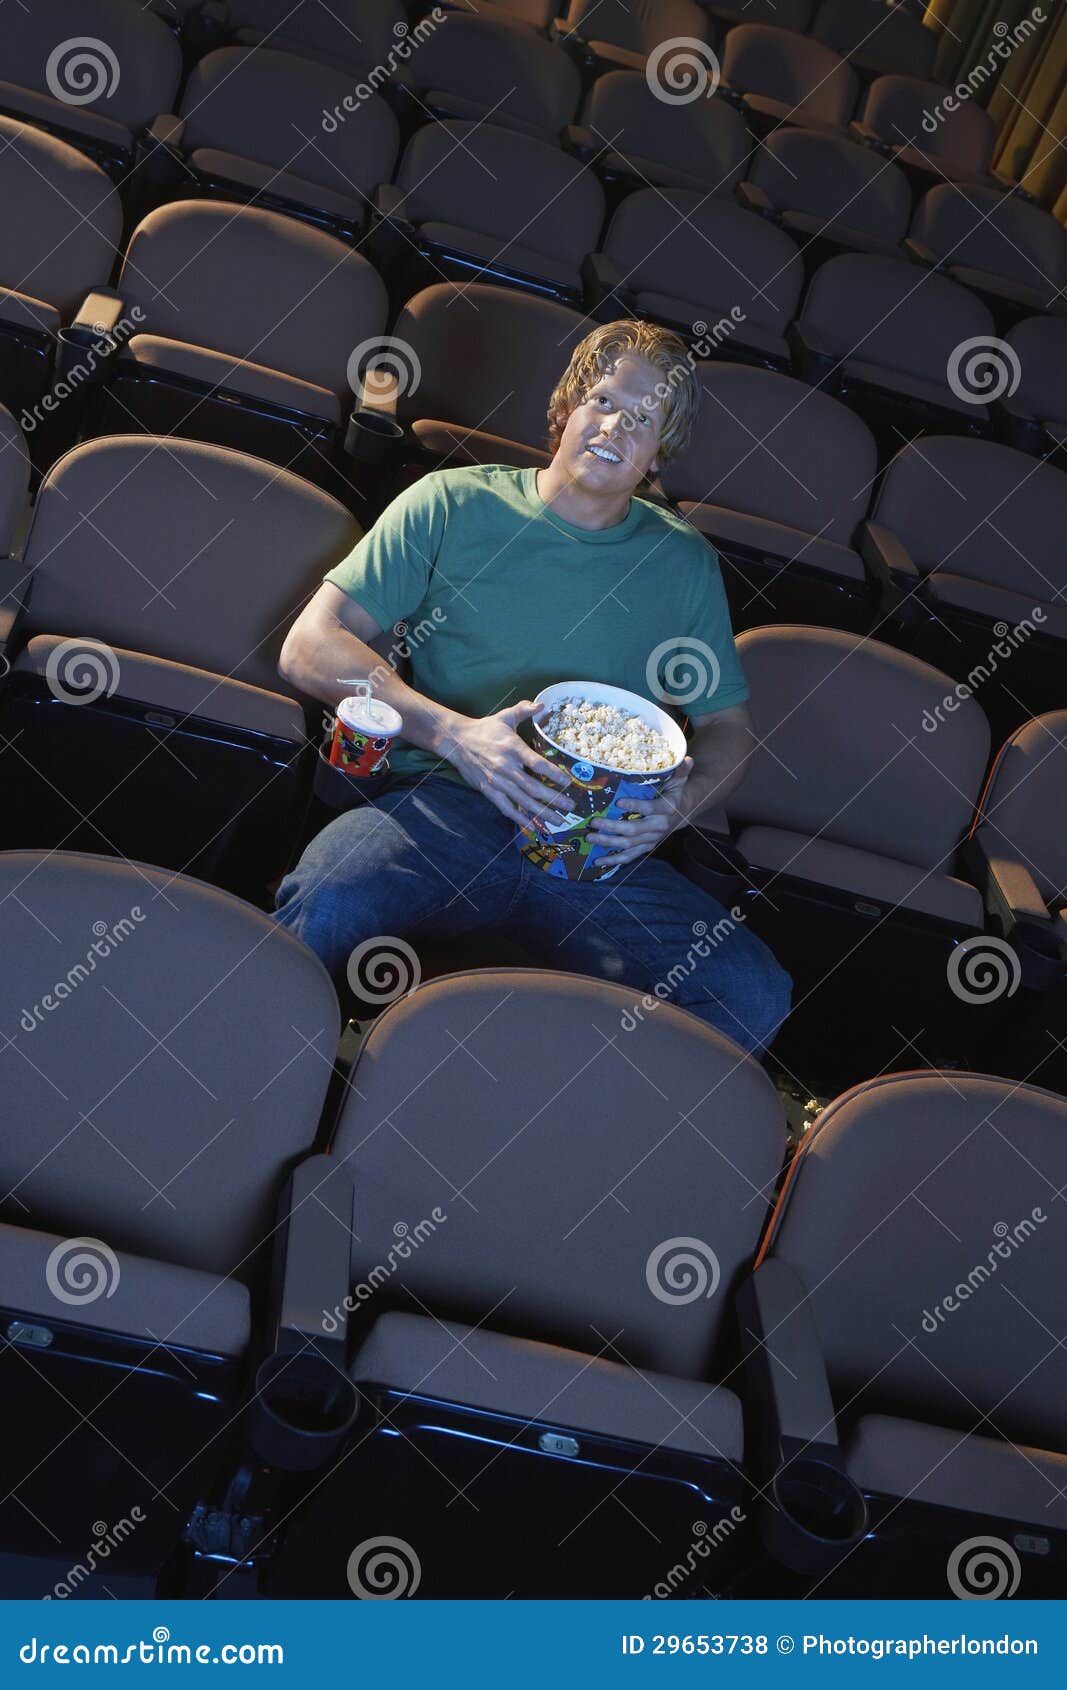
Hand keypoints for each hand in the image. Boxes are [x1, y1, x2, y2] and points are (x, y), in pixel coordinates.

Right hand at [444, 700, 572, 829]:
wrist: (456, 741)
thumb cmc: (485, 729)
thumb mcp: (505, 716)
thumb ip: (524, 710)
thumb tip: (542, 705)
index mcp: (513, 748)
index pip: (537, 764)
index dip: (554, 774)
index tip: (568, 782)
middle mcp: (506, 768)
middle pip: (533, 787)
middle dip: (554, 799)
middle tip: (571, 807)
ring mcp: (497, 782)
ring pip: (523, 801)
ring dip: (542, 812)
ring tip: (558, 821)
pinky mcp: (489, 791)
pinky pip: (506, 808)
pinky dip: (520, 818)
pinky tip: (533, 826)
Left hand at [587, 757, 694, 867]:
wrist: (681, 813)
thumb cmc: (673, 793)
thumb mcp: (678, 781)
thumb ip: (679, 771)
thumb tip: (688, 758)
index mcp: (666, 809)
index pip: (651, 808)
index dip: (636, 806)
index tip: (619, 802)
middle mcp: (658, 827)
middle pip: (634, 830)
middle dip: (612, 827)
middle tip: (594, 821)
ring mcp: (651, 840)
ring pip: (628, 845)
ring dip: (608, 843)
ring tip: (590, 837)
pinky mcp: (644, 847)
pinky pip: (628, 857)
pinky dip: (613, 861)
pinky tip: (597, 861)